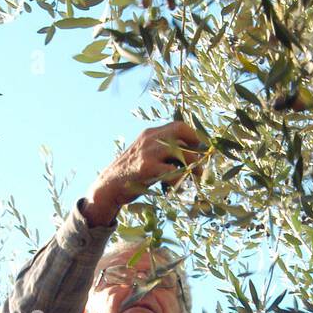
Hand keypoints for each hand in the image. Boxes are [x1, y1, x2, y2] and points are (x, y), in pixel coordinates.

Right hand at [82, 121, 205, 225]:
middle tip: (203, 162)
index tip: (202, 149)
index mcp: (150, 133)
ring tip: (197, 175)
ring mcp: (148, 153)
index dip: (194, 136)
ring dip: (192, 165)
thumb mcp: (146, 154)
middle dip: (196, 147)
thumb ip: (163, 151)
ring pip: (180, 152)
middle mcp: (150, 138)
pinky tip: (179, 186)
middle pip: (181, 133)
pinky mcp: (147, 169)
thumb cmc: (131, 173)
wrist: (108, 186)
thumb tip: (191, 155)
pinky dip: (180, 180)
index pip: (179, 126)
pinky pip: (172, 172)